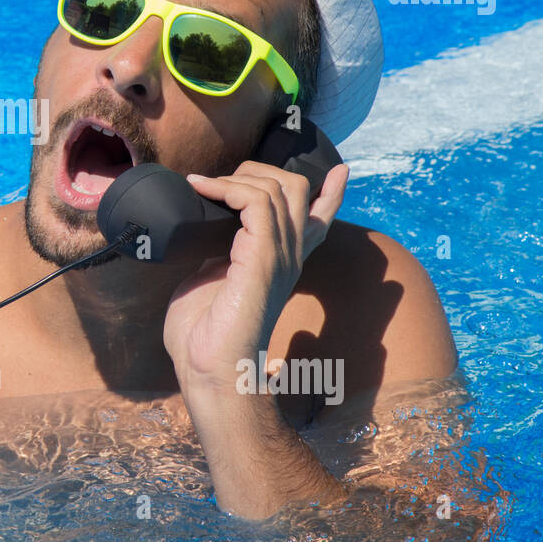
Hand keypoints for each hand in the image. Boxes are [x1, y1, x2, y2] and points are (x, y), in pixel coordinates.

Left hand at [163, 160, 347, 386]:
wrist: (208, 371)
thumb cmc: (202, 337)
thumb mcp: (212, 281)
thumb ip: (219, 255)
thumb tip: (206, 232)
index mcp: (281, 263)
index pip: (319, 220)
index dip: (330, 193)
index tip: (340, 171)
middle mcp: (289, 256)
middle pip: (298, 189)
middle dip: (259, 170)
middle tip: (218, 181)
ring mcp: (280, 256)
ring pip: (278, 187)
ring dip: (234, 177)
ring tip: (201, 186)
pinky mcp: (263, 258)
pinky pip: (257, 201)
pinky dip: (226, 188)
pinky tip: (202, 190)